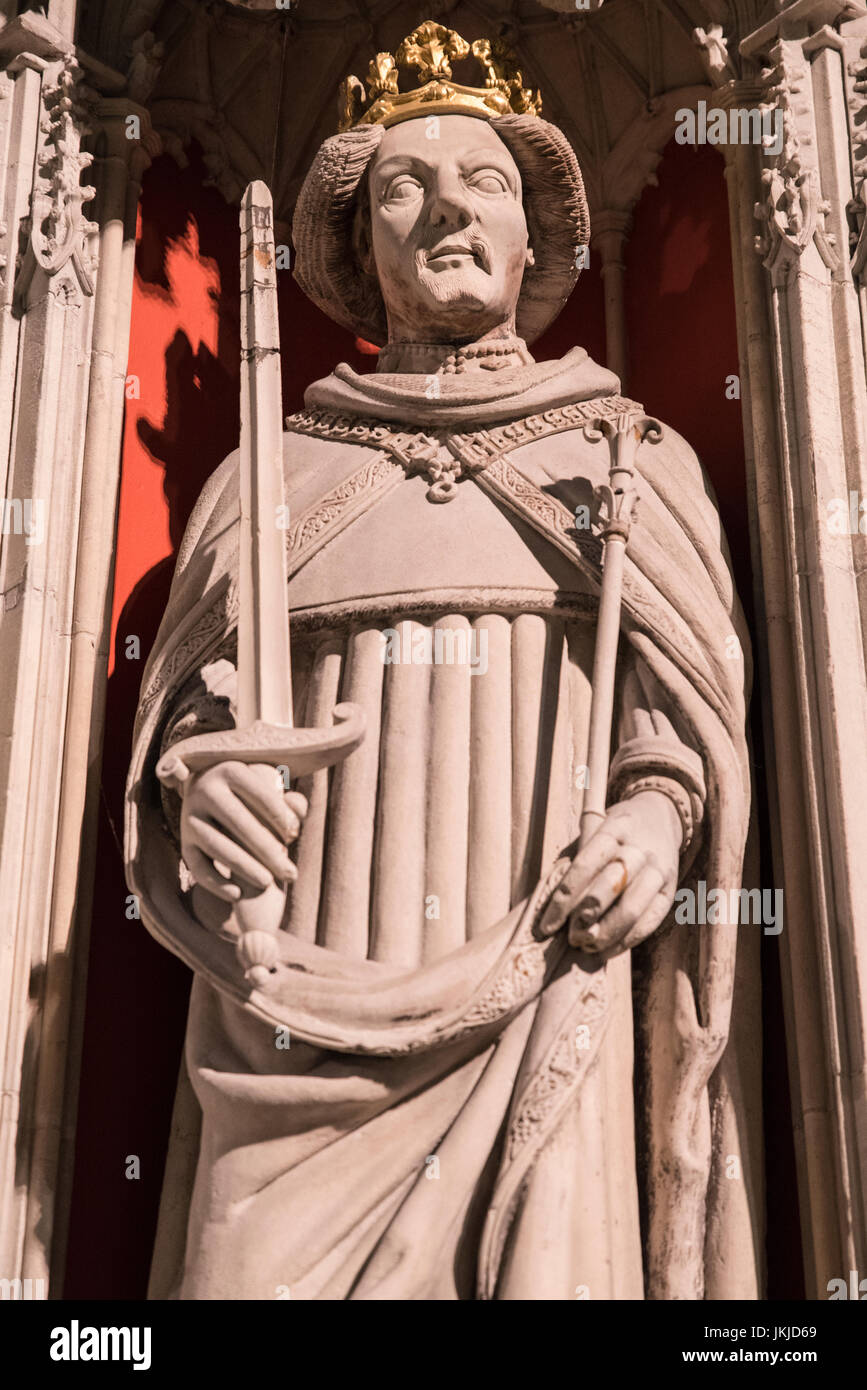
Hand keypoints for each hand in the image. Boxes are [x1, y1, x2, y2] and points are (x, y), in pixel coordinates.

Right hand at [179, 761, 307, 903]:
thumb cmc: (253, 795)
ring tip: (268, 883)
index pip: (260, 794)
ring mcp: (190, 817)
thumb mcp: (271, 790)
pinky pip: (197, 866)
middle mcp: (204, 790)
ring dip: (243, 867)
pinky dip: (215, 883)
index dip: (279, 816)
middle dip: (268, 851)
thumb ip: (291, 803)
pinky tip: (237, 895)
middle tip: (291, 873)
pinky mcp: (184, 842)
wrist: (209, 793)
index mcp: (230, 770)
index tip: (294, 835)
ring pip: (217, 845)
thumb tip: (297, 810)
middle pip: (239, 823)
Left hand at [538, 790, 681, 954]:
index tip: (547, 926)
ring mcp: (658, 871)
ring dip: (605, 934)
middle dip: (585, 918)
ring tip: (586, 947)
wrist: (660, 817)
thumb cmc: (615, 833)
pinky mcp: (669, 891)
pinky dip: (625, 942)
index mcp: (614, 829)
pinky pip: (649, 922)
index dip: (563, 900)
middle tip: (570, 937)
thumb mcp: (594, 831)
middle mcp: (639, 850)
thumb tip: (552, 910)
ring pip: (631, 909)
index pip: (584, 866)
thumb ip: (577, 863)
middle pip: (609, 888)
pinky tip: (606, 951)